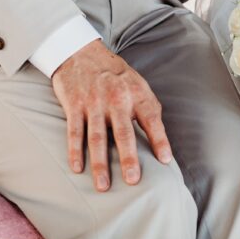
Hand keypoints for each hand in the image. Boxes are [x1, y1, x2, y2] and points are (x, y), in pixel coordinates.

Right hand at [51, 39, 172, 190]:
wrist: (80, 51)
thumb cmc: (113, 73)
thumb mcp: (136, 83)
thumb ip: (148, 108)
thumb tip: (161, 138)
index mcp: (135, 92)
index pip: (151, 118)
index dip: (159, 139)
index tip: (165, 160)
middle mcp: (115, 98)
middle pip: (123, 132)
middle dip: (128, 158)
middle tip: (133, 180)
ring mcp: (93, 102)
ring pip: (97, 137)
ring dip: (100, 163)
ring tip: (103, 186)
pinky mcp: (74, 105)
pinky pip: (74, 131)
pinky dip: (74, 151)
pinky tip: (77, 168)